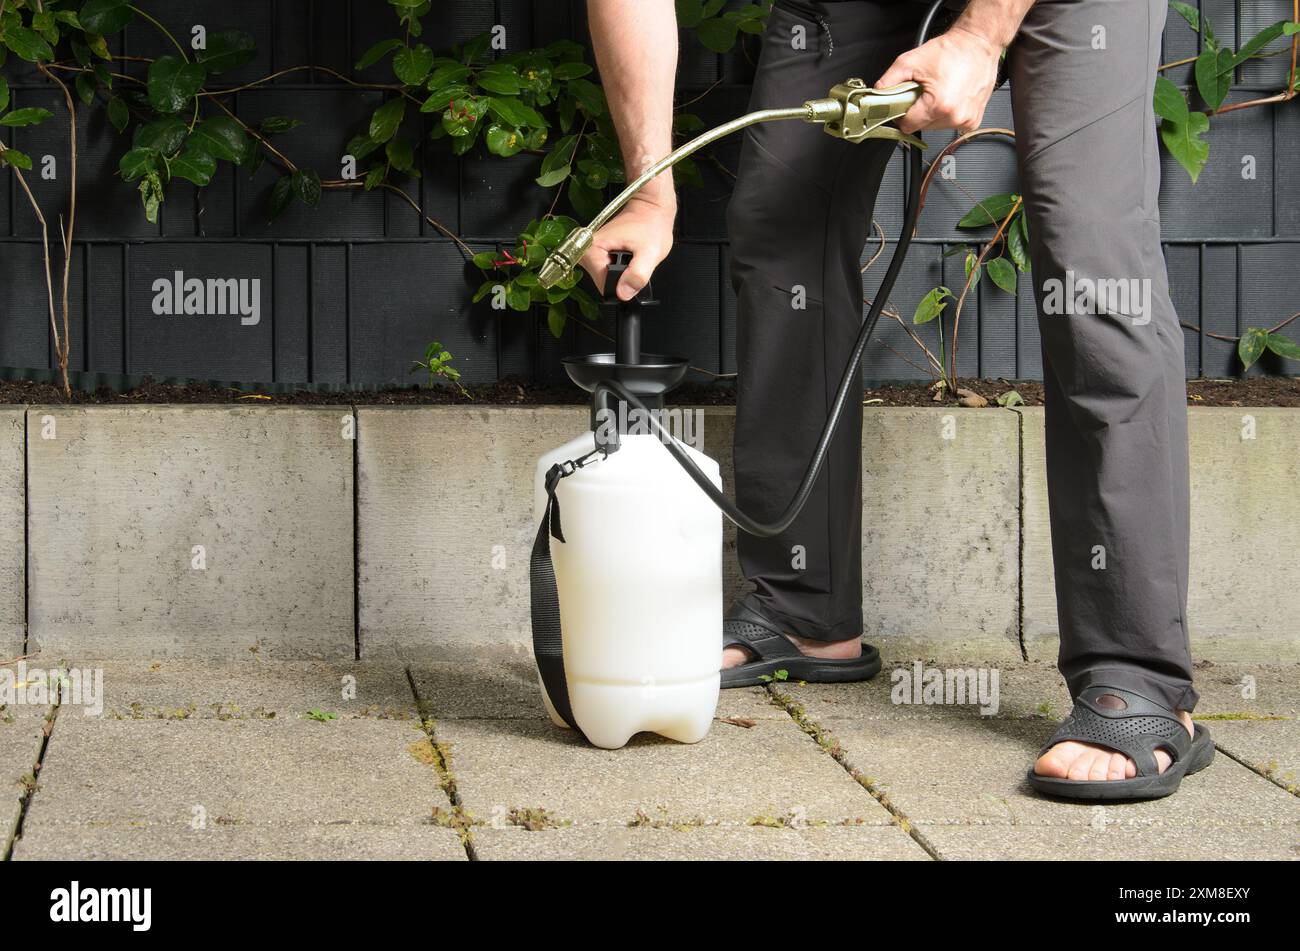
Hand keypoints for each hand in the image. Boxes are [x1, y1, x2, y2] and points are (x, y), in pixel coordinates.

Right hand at [579, 193, 675, 300]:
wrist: (650, 208)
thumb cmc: (651, 224)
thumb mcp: (650, 252)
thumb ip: (638, 274)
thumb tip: (623, 293)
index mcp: (592, 250)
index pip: (604, 286)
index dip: (623, 284)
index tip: (634, 270)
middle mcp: (585, 250)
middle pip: (603, 283)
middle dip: (622, 278)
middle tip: (635, 260)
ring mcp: (589, 250)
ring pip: (604, 278)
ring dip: (621, 273)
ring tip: (632, 256)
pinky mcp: (595, 251)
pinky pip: (605, 271)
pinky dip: (619, 268)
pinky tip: (627, 256)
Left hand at [874, 26, 1000, 133]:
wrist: (978, 43)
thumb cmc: (951, 50)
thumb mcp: (910, 61)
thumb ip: (888, 81)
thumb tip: (876, 96)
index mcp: (939, 105)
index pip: (907, 126)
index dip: (902, 114)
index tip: (904, 103)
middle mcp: (955, 116)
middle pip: (922, 127)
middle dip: (918, 111)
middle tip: (924, 92)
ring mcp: (966, 119)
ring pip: (936, 127)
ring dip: (933, 113)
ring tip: (939, 92)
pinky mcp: (973, 120)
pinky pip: (951, 124)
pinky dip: (947, 114)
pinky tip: (950, 97)